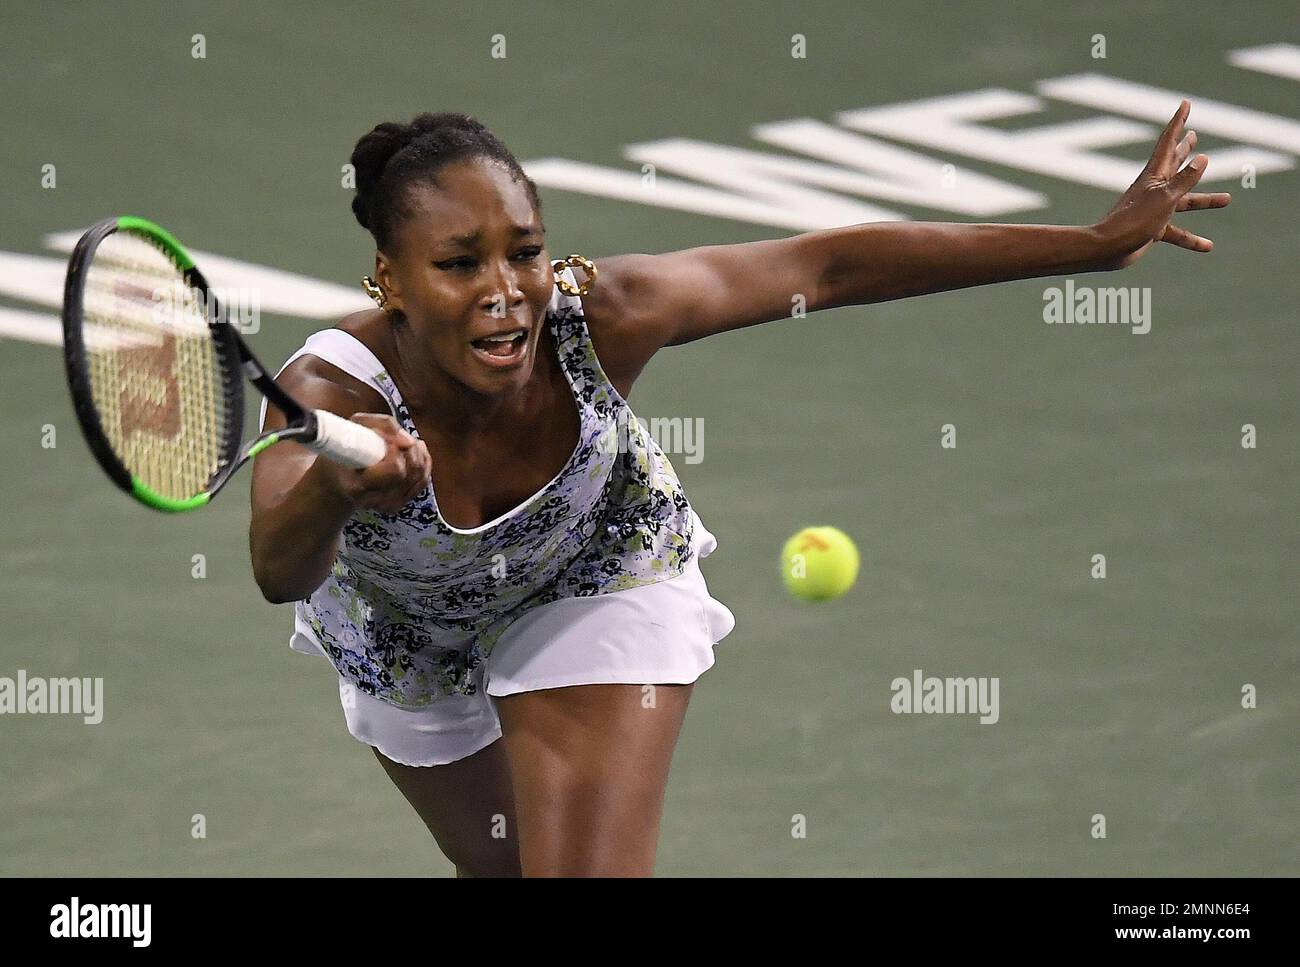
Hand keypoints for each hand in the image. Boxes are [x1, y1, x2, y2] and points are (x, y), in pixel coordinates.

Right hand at [318, 412, 430, 513]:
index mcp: (357, 485)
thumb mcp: (358, 424)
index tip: (389, 441)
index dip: (398, 451)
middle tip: (398, 441)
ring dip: (418, 456)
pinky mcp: (398, 504)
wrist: (337, 475)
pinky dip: (422, 465)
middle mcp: (372, 500)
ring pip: (420, 478)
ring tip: (403, 444)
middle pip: (411, 474)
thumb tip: (407, 439)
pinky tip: (411, 454)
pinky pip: (422, 483)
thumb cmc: (346, 447)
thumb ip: (384, 425)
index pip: (396, 470)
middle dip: (411, 451)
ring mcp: (386, 505)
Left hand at [1090, 100, 1231, 270]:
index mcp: (1155, 175)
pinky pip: (1177, 232)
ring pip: (1184, 201)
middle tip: (1193, 135)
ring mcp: (1154, 208)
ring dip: (1204, 200)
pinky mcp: (1152, 227)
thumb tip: (1203, 159)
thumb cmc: (1134, 221)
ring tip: (1227, 198)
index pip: (1168, 142)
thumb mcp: (1165, 198)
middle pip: (1173, 165)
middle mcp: (1154, 188)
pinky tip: (1208, 246)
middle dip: (1184, 150)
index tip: (1185, 104)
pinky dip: (1191, 238)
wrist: (1109, 248)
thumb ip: (1185, 180)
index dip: (1178, 122)